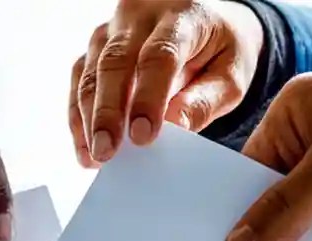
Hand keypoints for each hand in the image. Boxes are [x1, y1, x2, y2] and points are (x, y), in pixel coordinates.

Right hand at [69, 0, 263, 165]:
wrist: (209, 21)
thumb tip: (173, 127)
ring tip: (95, 156)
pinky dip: (80, 115)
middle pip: (115, 61)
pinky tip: (86, 146)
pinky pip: (80, 78)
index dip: (148, 97)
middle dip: (108, 112)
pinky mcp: (97, 45)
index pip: (160, 55)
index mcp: (183, 15)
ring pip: (91, 70)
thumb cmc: (221, 49)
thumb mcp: (232, 75)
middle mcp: (141, 14)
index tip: (143, 136)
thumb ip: (204, 101)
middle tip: (106, 152)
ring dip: (89, 118)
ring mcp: (114, 28)